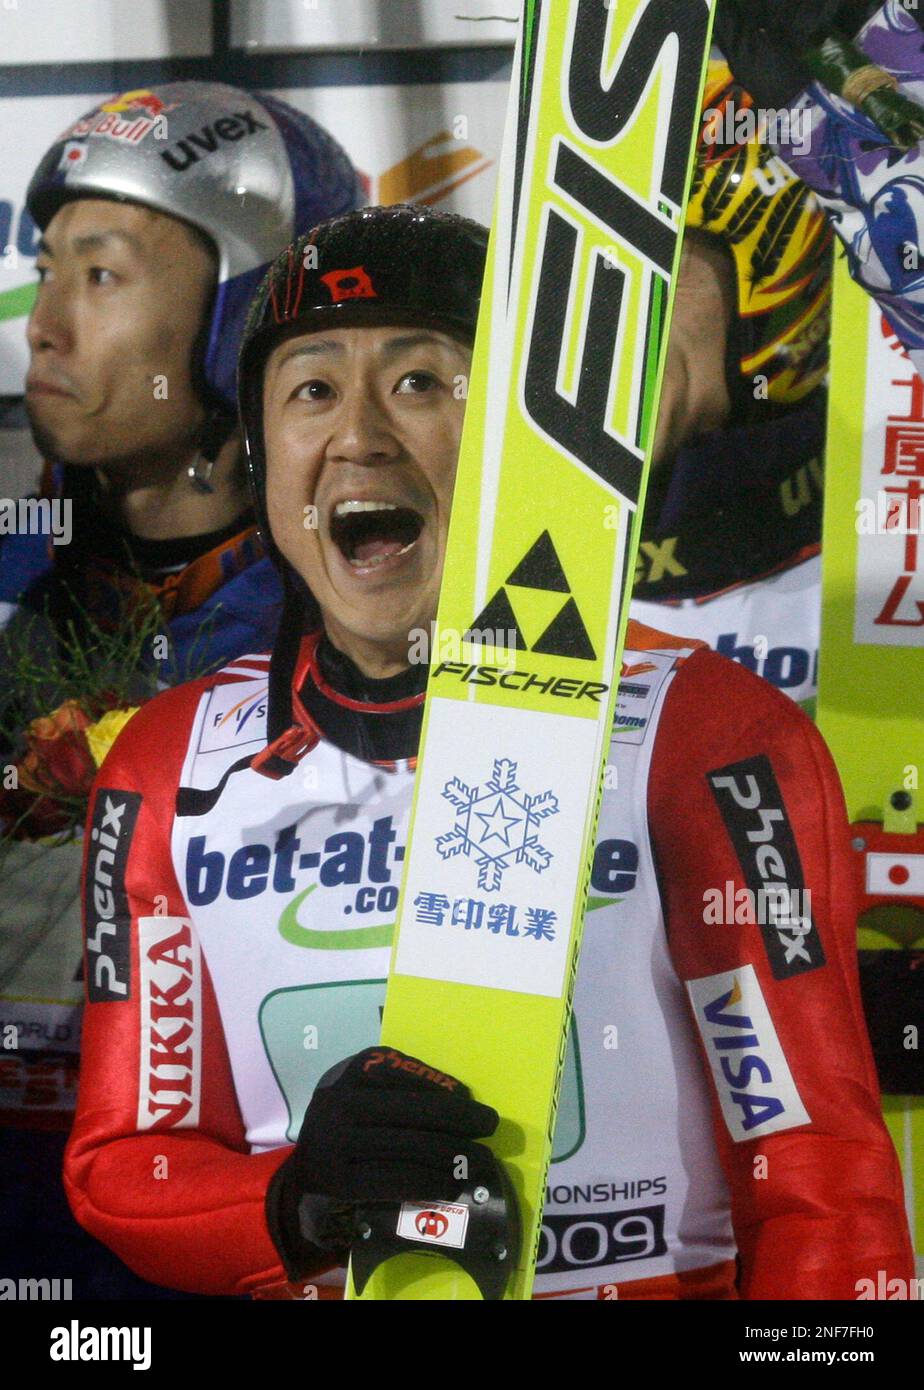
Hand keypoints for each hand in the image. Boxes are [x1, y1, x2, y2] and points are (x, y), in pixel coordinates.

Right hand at [265, 1046, 498, 1278]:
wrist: (298, 1192)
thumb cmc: (346, 1140)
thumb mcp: (362, 1102)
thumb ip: (399, 1092)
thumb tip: (458, 1097)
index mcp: (346, 1076)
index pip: (401, 1074)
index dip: (441, 1088)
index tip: (471, 1101)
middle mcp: (337, 1103)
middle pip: (410, 1110)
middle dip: (458, 1118)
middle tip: (490, 1126)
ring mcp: (334, 1144)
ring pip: (407, 1145)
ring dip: (451, 1154)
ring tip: (479, 1161)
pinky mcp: (338, 1184)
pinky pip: (395, 1179)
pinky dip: (429, 1181)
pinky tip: (450, 1185)